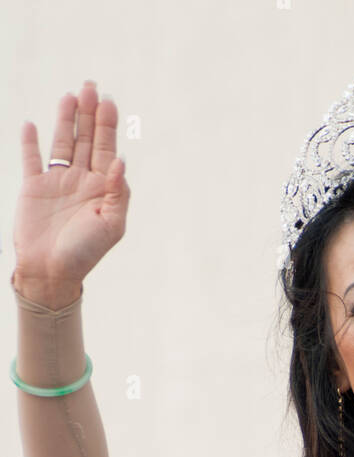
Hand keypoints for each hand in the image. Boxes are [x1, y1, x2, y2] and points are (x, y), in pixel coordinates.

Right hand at [13, 79, 129, 298]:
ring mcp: (57, 182)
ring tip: (70, 96)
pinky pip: (32, 159)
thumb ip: (119, 193)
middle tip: (92, 86)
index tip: (109, 103)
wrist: (51, 273)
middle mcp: (81, 181)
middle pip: (86, 139)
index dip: (108, 126)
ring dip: (66, 120)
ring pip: (62, 142)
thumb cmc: (85, 253)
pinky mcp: (33, 187)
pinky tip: (32, 124)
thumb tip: (121, 161)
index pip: (106, 150)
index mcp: (102, 189)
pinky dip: (30, 142)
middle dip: (90, 114)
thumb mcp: (112, 226)